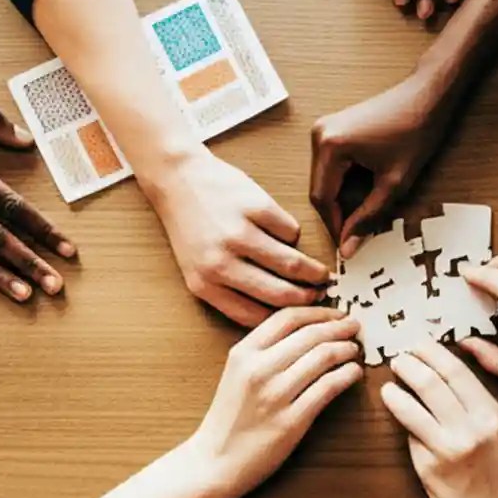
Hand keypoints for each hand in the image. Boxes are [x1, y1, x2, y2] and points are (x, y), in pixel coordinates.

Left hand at [151, 152, 330, 326]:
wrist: (177, 179)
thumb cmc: (191, 226)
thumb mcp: (198, 268)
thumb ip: (229, 292)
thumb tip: (274, 311)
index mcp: (204, 285)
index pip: (255, 316)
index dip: (283, 319)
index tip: (299, 316)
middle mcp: (220, 263)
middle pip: (280, 294)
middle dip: (306, 299)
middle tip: (318, 295)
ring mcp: (239, 234)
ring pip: (291, 264)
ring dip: (313, 271)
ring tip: (320, 273)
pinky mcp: (255, 207)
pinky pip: (290, 232)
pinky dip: (292, 235)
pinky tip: (284, 233)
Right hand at [192, 307, 361, 492]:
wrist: (215, 461)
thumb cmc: (229, 418)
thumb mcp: (236, 373)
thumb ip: (263, 351)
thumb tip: (308, 332)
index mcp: (243, 352)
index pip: (288, 317)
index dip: (319, 312)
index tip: (336, 314)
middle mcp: (258, 369)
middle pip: (310, 334)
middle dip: (339, 327)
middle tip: (354, 327)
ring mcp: (275, 395)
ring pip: (323, 357)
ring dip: (346, 349)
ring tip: (354, 350)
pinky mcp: (291, 421)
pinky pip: (328, 388)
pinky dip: (347, 376)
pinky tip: (353, 373)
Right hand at [311, 75, 450, 255]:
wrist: (427, 96)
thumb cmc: (416, 131)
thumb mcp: (394, 183)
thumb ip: (368, 217)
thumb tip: (349, 245)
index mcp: (330, 146)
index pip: (321, 199)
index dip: (334, 226)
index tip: (347, 246)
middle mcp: (320, 135)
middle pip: (319, 189)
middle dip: (336, 214)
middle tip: (354, 235)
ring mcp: (324, 129)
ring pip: (323, 180)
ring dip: (339, 200)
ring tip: (360, 216)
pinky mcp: (333, 129)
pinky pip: (329, 166)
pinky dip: (342, 184)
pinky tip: (360, 194)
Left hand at [382, 342, 497, 497]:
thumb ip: (481, 413)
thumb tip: (447, 386)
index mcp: (496, 417)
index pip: (460, 373)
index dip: (436, 354)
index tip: (422, 345)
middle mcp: (475, 427)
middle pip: (436, 379)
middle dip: (413, 361)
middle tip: (401, 355)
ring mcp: (451, 446)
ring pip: (418, 400)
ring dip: (399, 382)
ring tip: (391, 376)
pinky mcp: (431, 465)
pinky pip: (411, 429)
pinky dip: (398, 410)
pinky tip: (392, 402)